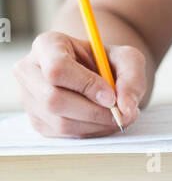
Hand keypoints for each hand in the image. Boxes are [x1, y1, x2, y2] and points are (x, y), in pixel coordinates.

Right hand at [12, 32, 146, 138]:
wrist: (97, 74)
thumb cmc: (107, 61)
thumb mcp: (127, 58)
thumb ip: (132, 77)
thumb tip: (125, 107)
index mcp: (47, 45)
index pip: (57, 68)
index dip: (85, 85)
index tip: (111, 96)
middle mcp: (29, 71)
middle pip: (53, 100)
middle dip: (93, 111)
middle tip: (120, 112)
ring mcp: (29, 99)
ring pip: (59, 122)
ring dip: (95, 124)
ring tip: (116, 116)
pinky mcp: (37, 121)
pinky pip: (63, 135)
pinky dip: (89, 131)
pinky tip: (102, 120)